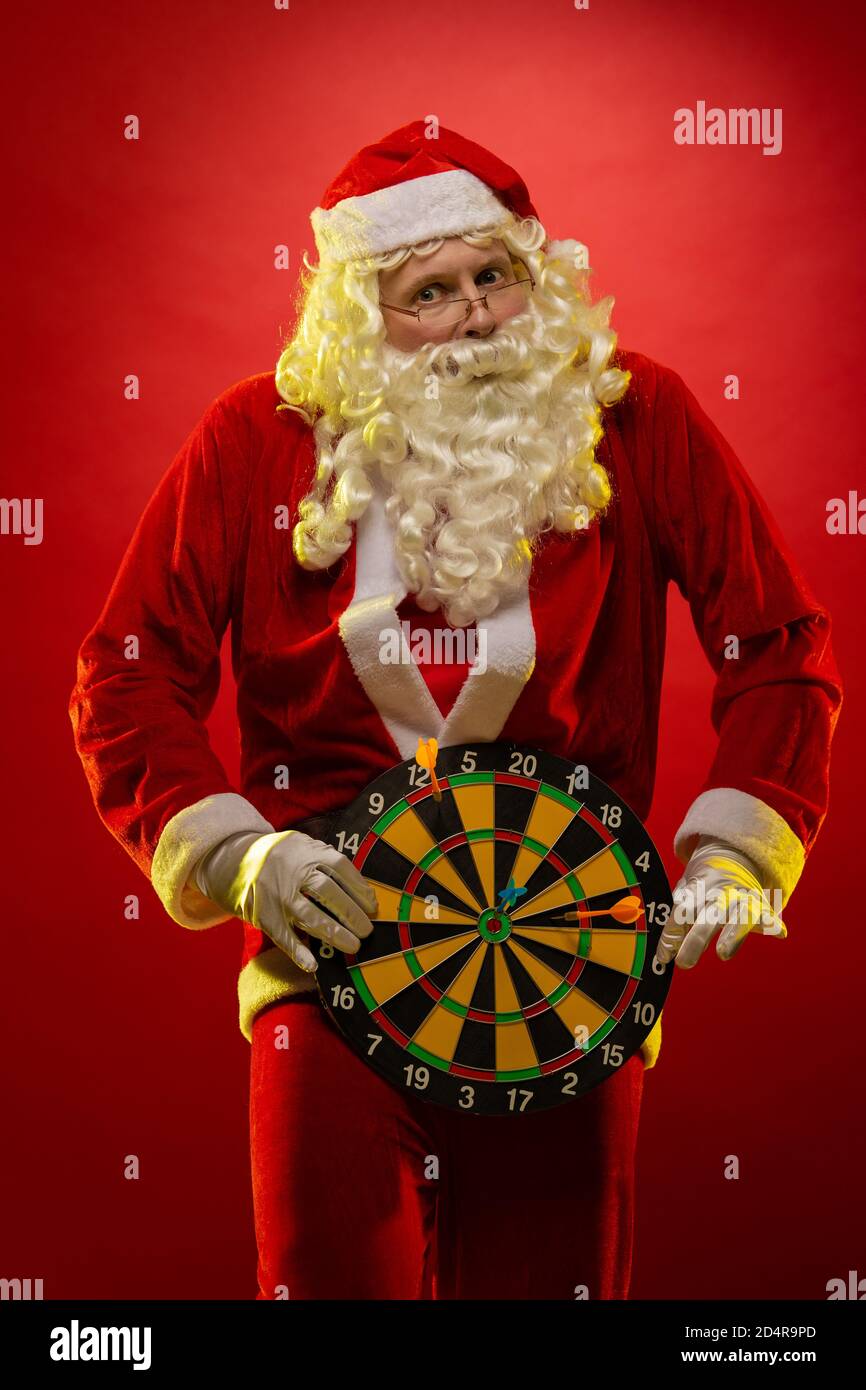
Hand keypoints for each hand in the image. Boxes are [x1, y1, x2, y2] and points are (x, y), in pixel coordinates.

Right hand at [192, 829, 378, 971]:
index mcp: (306, 851)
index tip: (373, 906)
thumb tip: (363, 890)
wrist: (233, 860)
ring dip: (334, 933)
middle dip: (351, 913)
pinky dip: (297, 952)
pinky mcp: (263, 914)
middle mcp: (292, 871)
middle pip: (328, 892)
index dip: (360, 888)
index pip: (340, 867)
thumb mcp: (301, 846)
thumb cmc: (280, 857)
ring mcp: (277, 894)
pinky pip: (282, 936)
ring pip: (309, 916)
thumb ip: (326, 861)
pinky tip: (313, 965)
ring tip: (354, 946)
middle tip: (367, 930)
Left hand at [655, 835, 786, 969]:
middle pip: (707, 918)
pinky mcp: (761, 907)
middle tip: (684, 963)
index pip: (682, 912)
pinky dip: (773, 924)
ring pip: (739, 917)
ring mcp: (743, 899)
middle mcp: (720, 895)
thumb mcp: (686, 899)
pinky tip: (778, 933)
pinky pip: (769, 916)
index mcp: (697, 890)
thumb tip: (664, 956)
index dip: (672, 934)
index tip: (664, 956)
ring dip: (732, 935)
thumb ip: (677, 926)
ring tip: (722, 953)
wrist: (731, 858)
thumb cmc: (702, 888)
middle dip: (695, 940)